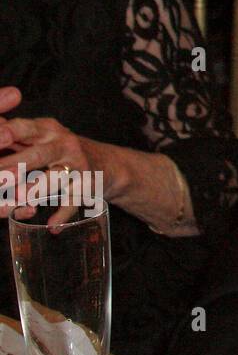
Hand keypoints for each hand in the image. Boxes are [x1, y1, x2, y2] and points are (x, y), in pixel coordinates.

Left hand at [0, 87, 94, 229]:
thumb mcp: (41, 135)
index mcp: (46, 130)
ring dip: (37, 188)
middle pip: (38, 154)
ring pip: (57, 177)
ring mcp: (77, 165)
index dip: (6, 134)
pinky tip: (53, 226)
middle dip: (15, 165)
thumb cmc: (62, 150)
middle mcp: (63, 145)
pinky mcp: (87, 186)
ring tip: (19, 198)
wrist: (109, 164)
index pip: (23, 129)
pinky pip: (74, 200)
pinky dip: (64, 214)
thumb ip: (13, 134)